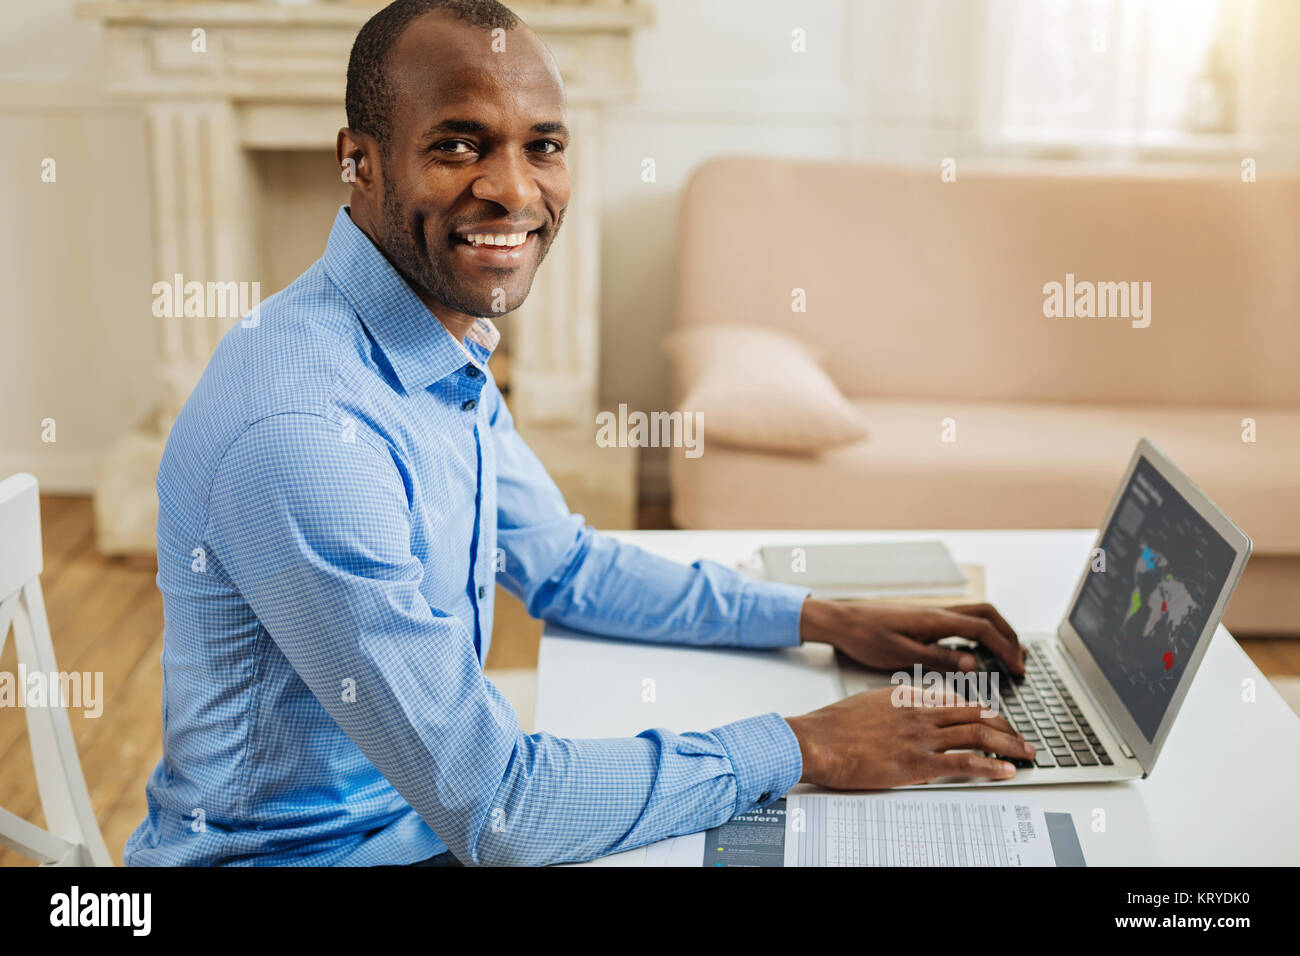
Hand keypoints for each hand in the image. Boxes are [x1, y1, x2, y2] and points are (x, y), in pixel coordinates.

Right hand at [785, 686, 1035, 788]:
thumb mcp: (869, 703)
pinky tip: (1007, 770)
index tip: (996, 720)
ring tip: (1027, 753)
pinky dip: (992, 766)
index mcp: (909, 696)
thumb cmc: (834, 726)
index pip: (958, 700)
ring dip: (1009, 744)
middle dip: (1006, 727)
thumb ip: (896, 705)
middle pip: (976, 713)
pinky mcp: (918, 763)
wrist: (816, 739)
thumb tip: (911, 710)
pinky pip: (965, 762)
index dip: (983, 711)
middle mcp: (921, 712)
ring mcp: (921, 736)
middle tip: (1023, 738)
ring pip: (978, 734)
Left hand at [799, 599, 1024, 675]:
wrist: (841, 621)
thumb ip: (939, 659)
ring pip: (977, 615)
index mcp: (936, 620)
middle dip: (1010, 636)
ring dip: (998, 631)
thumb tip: (975, 665)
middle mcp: (938, 612)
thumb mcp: (901, 654)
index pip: (984, 631)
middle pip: (988, 615)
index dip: (1006, 650)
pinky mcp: (925, 620)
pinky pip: (963, 621)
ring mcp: (933, 614)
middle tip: (1022, 661)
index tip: (1019, 669)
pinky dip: (980, 632)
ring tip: (1010, 653)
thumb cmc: (865, 637)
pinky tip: (979, 650)